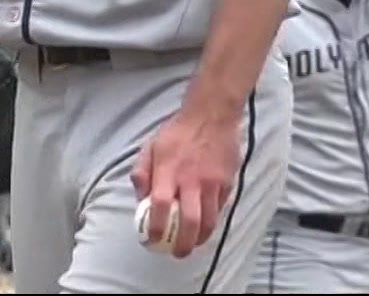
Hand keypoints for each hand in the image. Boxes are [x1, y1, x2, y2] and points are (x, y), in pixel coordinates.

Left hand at [130, 105, 242, 257]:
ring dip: (200, 238)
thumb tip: (141, 198)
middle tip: (178, 253)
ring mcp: (212, 183)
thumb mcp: (151, 146)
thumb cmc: (178, 131)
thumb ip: (142, 172)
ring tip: (193, 244)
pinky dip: (212, 220)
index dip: (157, 227)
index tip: (152, 240)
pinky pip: (220, 209)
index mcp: (169, 169)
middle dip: (183, 243)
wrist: (212, 115)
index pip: (161, 205)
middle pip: (189, 221)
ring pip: (209, 220)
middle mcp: (192, 179)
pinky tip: (205, 224)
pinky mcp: (227, 183)